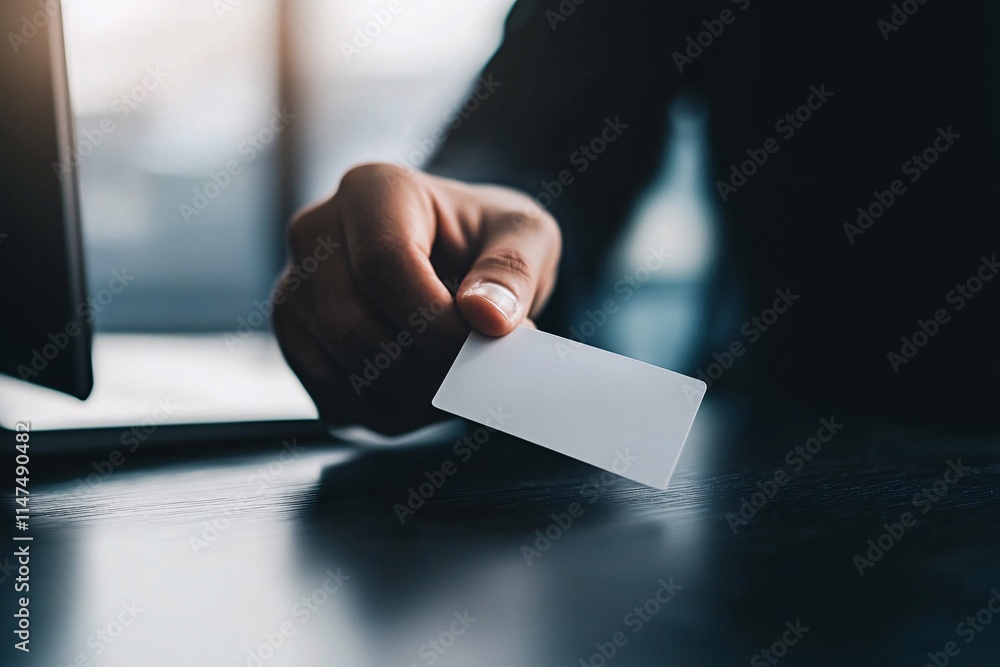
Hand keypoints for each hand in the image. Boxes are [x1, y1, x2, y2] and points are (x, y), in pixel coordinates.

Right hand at [272, 163, 561, 433]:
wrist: (457, 255)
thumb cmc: (487, 239)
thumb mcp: (525, 234)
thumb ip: (512, 270)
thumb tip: (486, 316)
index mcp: (371, 190)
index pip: (383, 263)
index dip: (435, 321)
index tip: (485, 348)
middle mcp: (316, 234)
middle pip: (353, 324)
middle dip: (425, 366)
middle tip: (479, 375)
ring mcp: (295, 291)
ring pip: (342, 368)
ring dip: (412, 394)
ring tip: (459, 379)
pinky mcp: (296, 343)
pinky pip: (337, 398)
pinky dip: (391, 411)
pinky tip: (429, 389)